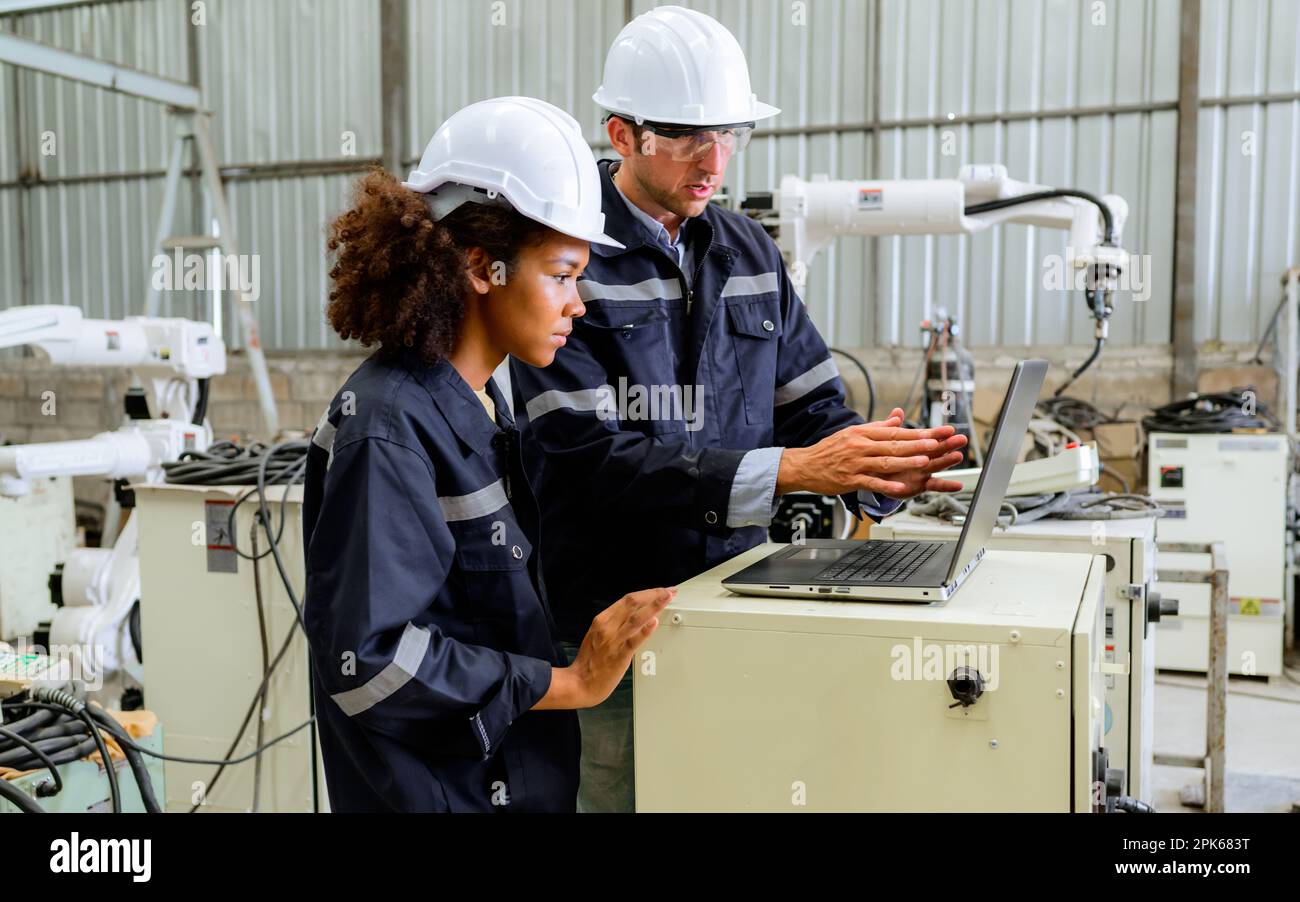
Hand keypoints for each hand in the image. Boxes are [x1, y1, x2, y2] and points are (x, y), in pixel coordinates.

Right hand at [534, 587, 674, 709]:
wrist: (580, 682)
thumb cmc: (590, 660)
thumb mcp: (597, 634)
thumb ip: (613, 623)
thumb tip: (633, 615)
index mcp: (602, 619)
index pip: (627, 600)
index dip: (646, 593)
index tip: (660, 591)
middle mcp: (607, 626)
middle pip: (633, 603)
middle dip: (654, 595)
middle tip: (669, 591)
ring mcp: (613, 640)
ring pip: (636, 618)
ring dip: (654, 606)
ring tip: (667, 599)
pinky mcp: (619, 655)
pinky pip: (634, 640)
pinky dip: (645, 630)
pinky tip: (654, 623)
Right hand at [776, 407, 967, 499]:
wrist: (804, 465)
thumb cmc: (829, 450)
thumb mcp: (852, 433)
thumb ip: (876, 428)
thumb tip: (897, 420)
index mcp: (861, 433)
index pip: (893, 432)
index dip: (914, 433)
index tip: (933, 433)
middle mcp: (859, 446)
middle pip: (892, 445)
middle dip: (916, 445)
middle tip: (936, 445)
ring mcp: (855, 464)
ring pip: (884, 462)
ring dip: (905, 462)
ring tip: (924, 463)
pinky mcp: (849, 480)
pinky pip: (871, 483)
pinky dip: (886, 485)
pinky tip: (900, 488)